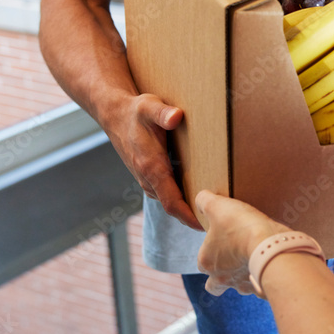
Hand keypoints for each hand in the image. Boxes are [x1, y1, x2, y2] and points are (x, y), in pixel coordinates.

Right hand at [106, 93, 202, 229]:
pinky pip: (165, 192)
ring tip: (213, 211)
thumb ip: (163, 113)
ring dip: (187, 207)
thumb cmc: (135, 111)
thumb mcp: (150, 107)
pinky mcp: (148, 175)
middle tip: (220, 222)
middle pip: (172, 206)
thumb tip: (176, 116)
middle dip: (193, 216)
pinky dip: (180, 197)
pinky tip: (197, 193)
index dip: (189, 216)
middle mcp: (148, 178)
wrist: (114, 114)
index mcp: (151, 168)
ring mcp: (146, 179)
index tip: (206, 226)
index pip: (171, 202)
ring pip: (169, 200)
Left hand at [195, 190, 289, 295]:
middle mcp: (220, 278)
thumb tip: (200, 199)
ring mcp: (241, 286)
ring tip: (255, 260)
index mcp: (206, 262)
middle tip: (233, 259)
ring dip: (243, 277)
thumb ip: (204, 201)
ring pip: (238, 287)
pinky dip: (263, 279)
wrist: (268, 244)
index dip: (210, 249)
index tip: (223, 237)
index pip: (202, 260)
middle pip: (214, 285)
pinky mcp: (260, 289)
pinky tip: (270, 265)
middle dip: (221, 276)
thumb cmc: (239, 226)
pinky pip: (260, 288)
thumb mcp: (217, 205)